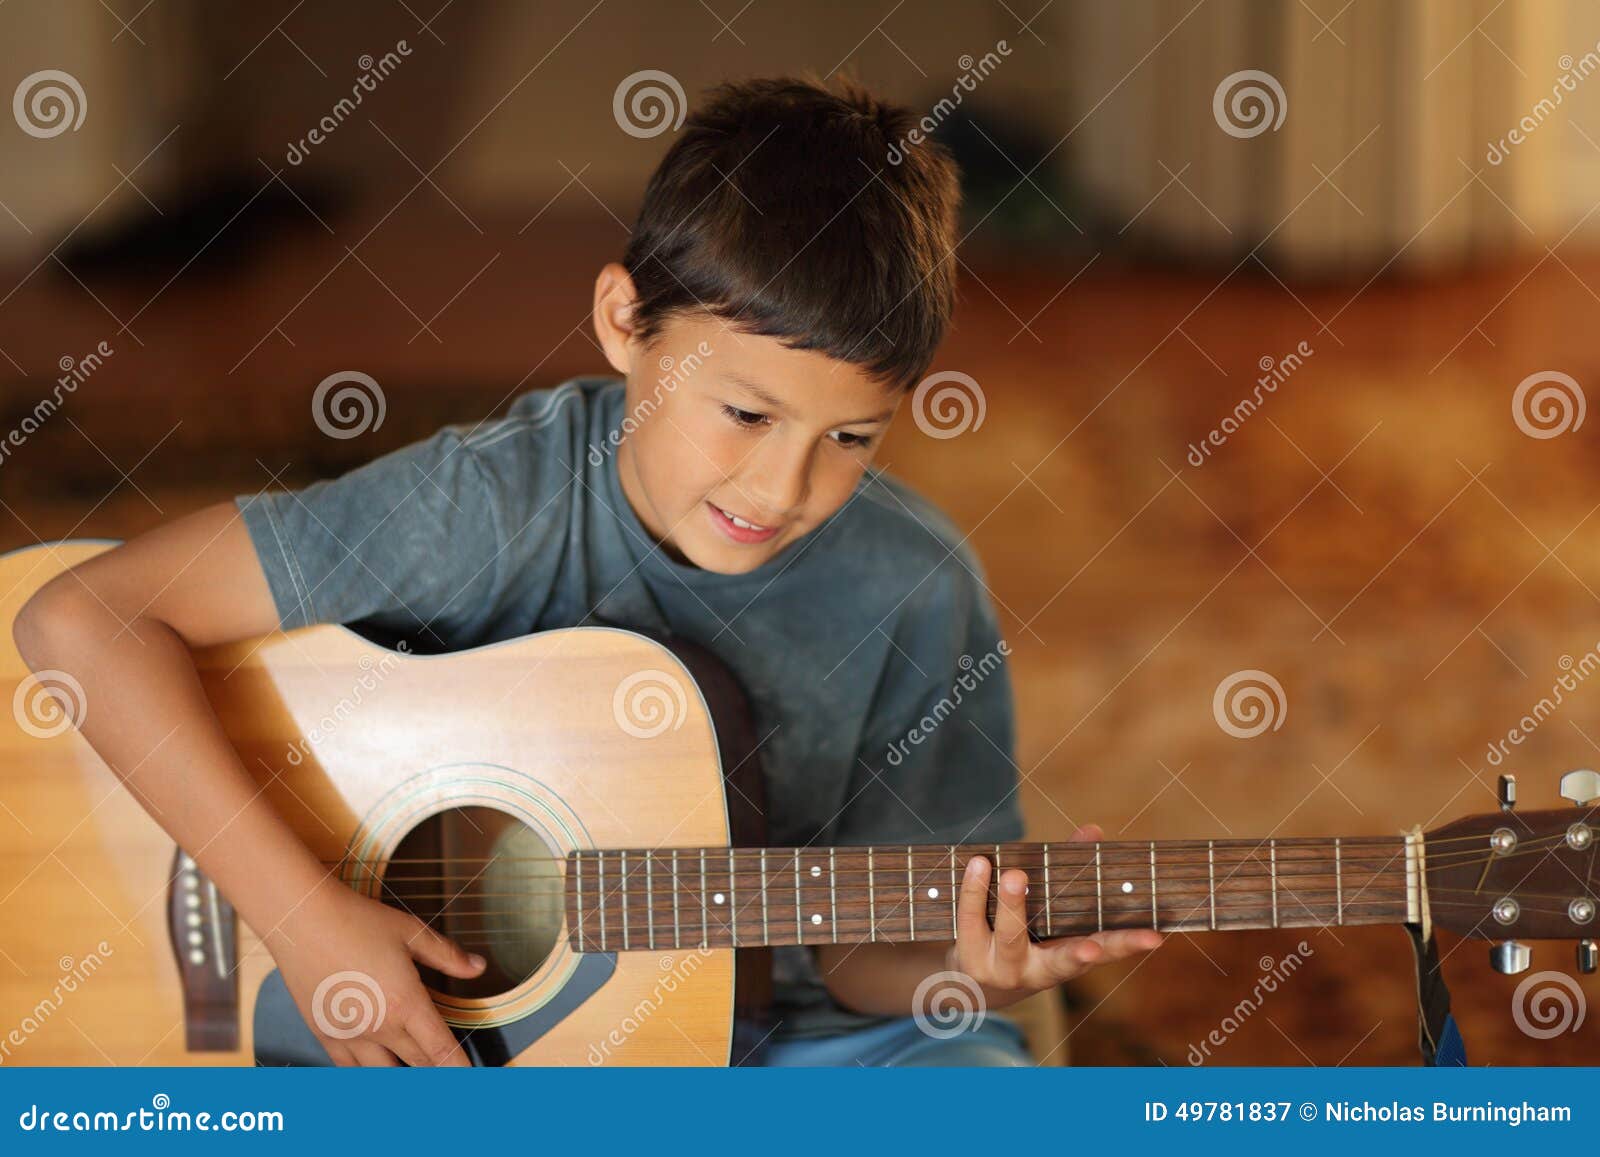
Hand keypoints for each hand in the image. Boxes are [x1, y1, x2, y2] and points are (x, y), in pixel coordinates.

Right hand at [270, 882, 486, 1066]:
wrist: (300, 920)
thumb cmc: (357, 921)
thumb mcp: (411, 932)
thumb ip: (447, 956)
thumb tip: (478, 967)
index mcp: (405, 1003)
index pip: (440, 1050)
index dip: (459, 1069)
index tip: (471, 1079)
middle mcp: (378, 1027)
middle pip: (417, 1064)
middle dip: (436, 1072)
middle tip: (448, 1073)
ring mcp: (348, 1034)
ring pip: (382, 1073)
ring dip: (403, 1074)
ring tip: (415, 1073)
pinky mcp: (324, 1033)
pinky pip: (349, 1068)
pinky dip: (367, 1073)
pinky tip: (376, 1069)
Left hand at [944, 824, 1161, 1009]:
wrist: (970, 982)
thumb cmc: (1021, 937)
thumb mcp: (1049, 916)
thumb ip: (1070, 872)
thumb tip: (1093, 829)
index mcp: (1067, 958)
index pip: (1105, 952)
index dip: (1128, 945)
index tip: (1154, 938)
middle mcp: (1039, 972)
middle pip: (1062, 962)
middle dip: (1078, 954)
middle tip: (1091, 945)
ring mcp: (1004, 968)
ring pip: (1012, 937)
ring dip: (1013, 905)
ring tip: (1014, 874)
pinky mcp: (969, 958)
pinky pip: (971, 920)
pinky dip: (974, 890)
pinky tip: (979, 863)